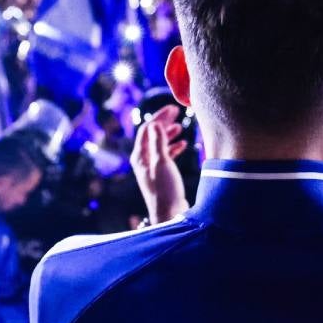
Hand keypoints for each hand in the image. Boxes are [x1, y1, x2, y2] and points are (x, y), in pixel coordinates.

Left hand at [130, 104, 188, 224]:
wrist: (170, 214)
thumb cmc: (165, 190)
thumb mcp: (162, 163)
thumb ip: (158, 143)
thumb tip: (155, 124)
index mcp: (140, 156)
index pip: (147, 130)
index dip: (159, 117)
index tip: (173, 109)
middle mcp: (143, 161)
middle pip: (152, 135)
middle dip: (164, 123)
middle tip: (176, 112)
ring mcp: (152, 167)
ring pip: (159, 144)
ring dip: (169, 134)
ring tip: (179, 127)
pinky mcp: (161, 174)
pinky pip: (166, 155)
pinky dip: (173, 147)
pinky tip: (183, 144)